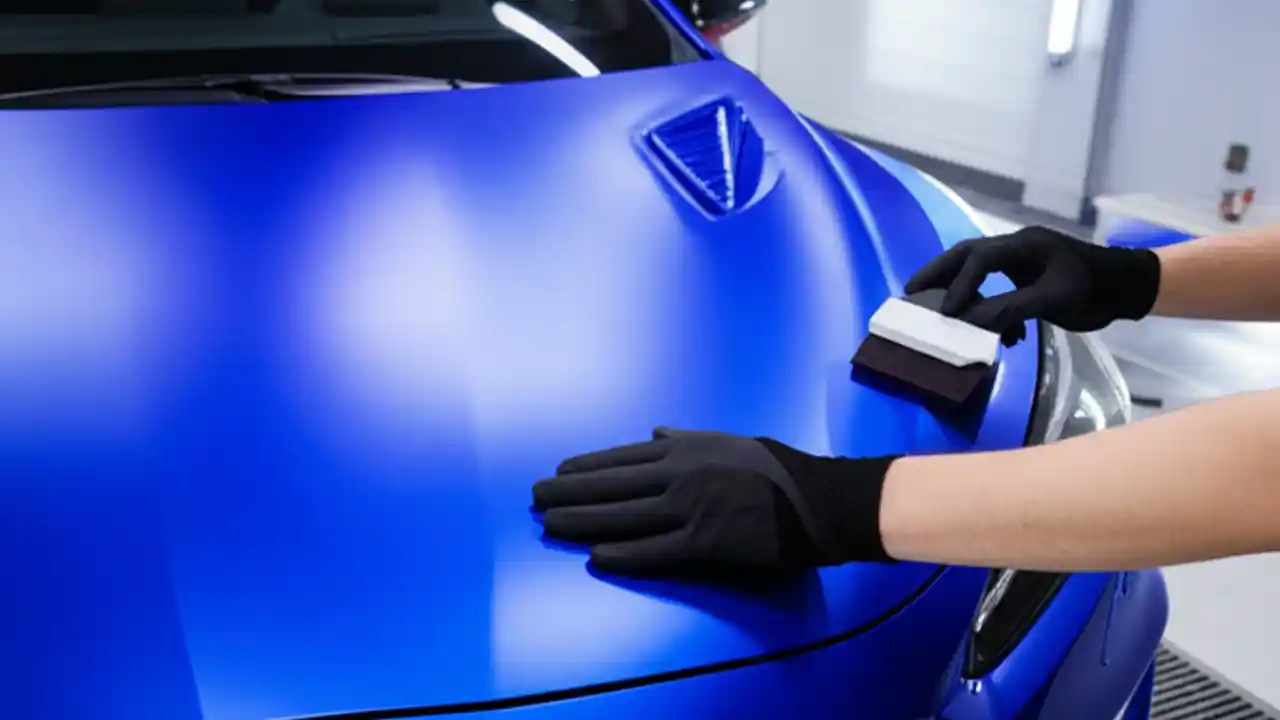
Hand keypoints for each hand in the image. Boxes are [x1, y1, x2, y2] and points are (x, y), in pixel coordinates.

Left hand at [532, 428, 897, 575]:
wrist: (818, 499)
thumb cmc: (777, 468)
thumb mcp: (728, 440)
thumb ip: (687, 438)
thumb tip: (655, 432)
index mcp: (684, 448)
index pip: (621, 458)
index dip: (585, 468)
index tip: (558, 473)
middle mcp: (678, 474)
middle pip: (611, 485)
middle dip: (568, 493)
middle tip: (535, 499)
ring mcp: (688, 509)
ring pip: (622, 516)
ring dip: (581, 521)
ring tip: (549, 525)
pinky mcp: (703, 544)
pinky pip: (653, 550)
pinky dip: (622, 553)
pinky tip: (594, 554)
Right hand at [906, 226, 1160, 343]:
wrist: (1127, 287)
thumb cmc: (1095, 289)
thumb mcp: (1055, 300)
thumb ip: (1012, 309)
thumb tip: (973, 323)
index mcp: (1023, 245)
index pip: (978, 260)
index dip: (958, 286)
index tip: (945, 313)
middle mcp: (1017, 247)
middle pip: (966, 255)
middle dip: (938, 274)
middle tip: (911, 292)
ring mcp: (1022, 261)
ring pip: (977, 270)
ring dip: (959, 291)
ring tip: (940, 312)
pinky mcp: (1028, 277)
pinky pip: (996, 288)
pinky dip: (990, 310)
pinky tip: (1000, 336)